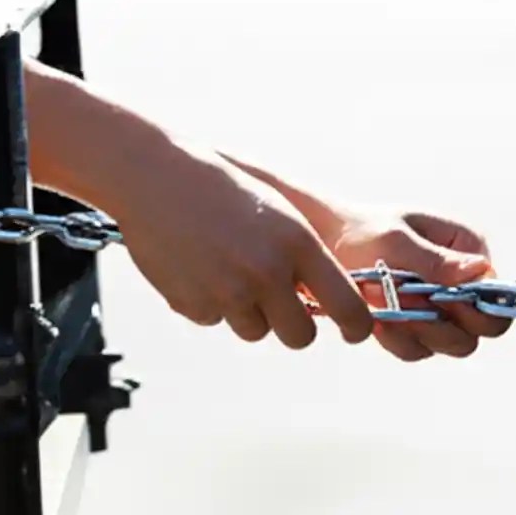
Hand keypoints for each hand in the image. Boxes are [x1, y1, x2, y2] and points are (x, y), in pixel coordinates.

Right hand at [106, 144, 374, 348]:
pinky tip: (200, 266)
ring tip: (231, 269)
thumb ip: (305, 259)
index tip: (355, 331)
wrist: (159, 178)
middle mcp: (267, 273)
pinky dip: (212, 303)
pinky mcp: (193, 304)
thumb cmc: (228, 191)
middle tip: (287, 309)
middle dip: (296, 327)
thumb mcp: (282, 215)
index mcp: (298, 245)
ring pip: (256, 331)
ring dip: (250, 312)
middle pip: (300, 336)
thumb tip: (326, 304)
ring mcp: (228, 292)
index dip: (357, 326)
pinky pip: (216, 320)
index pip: (347, 306)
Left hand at [322, 209, 512, 360]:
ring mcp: (439, 306)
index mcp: (468, 249)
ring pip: (451, 344)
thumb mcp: (394, 241)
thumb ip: (436, 261)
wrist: (320, 244)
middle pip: (481, 328)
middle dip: (446, 327)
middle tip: (411, 316)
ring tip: (389, 316)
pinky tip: (377, 321)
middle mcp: (461, 280)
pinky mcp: (416, 325)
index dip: (477, 309)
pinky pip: (418, 349)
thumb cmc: (359, 231)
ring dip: (421, 336)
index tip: (440, 304)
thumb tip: (482, 271)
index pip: (495, 294)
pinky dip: (398, 340)